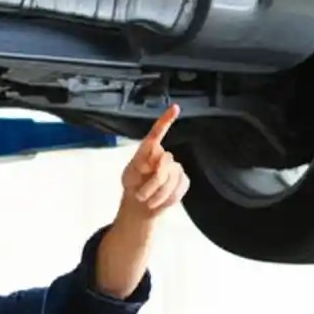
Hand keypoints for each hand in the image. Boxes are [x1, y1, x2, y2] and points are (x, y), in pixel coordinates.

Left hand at [120, 103, 189, 220]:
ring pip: (171, 179)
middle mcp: (163, 156)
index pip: (157, 132)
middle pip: (165, 163)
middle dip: (153, 182)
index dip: (166, 120)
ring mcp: (176, 168)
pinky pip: (178, 189)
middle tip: (140, 195)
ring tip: (146, 199)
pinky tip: (158, 201)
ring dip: (157, 194)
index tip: (175, 107)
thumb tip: (161, 156)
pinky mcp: (183, 180)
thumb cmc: (132, 186)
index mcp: (148, 150)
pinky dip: (166, 198)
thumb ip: (141, 163)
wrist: (139, 206)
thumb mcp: (130, 175)